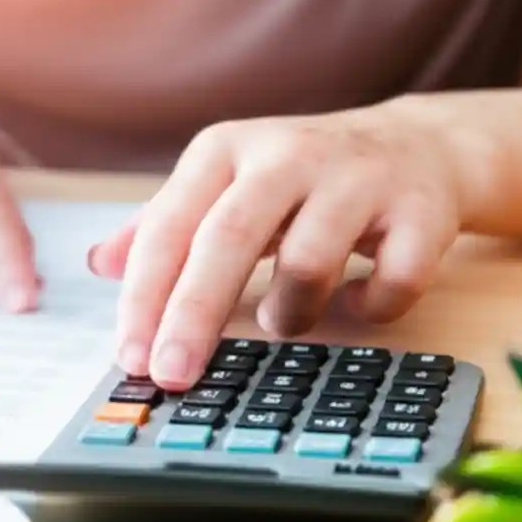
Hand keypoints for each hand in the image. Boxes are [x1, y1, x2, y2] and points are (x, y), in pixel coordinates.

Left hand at [89, 101, 481, 389]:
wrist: (418, 145)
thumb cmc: (301, 180)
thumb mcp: (225, 186)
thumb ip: (163, 225)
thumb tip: (100, 264)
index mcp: (227, 150)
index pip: (170, 227)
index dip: (145, 296)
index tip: (131, 357)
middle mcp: (288, 154)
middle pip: (229, 238)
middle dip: (193, 315)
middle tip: (172, 376)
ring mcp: (359, 177)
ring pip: (309, 261)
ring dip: (290, 312)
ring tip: (284, 320)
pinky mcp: (420, 209)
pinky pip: (392, 279)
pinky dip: (370, 306)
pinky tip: (356, 302)